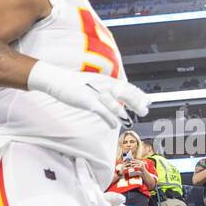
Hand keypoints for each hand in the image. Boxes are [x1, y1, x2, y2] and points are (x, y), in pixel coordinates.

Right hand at [27, 62, 148, 127]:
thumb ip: (104, 88)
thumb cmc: (74, 83)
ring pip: (115, 103)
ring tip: (131, 121)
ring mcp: (95, 93)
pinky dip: (110, 118)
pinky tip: (114, 125)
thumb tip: (114, 95)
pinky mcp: (87, 101)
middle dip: (136, 102)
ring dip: (124, 113)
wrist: (58, 80)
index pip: (127, 86)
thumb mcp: (93, 83)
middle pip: (125, 94)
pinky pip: (102, 111)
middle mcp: (104, 85)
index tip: (148, 100)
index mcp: (106, 80)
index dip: (139, 94)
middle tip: (145, 111)